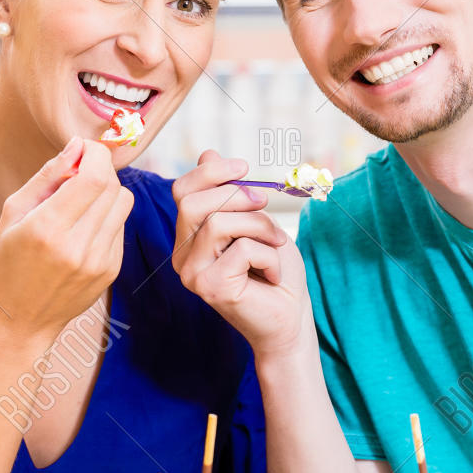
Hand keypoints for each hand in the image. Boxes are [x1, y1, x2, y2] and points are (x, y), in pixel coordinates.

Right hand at [0, 137, 134, 345]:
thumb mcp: (14, 212)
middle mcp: (78, 247)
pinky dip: (106, 217)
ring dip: (106, 191)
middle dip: (100, 169)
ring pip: (123, 203)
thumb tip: (78, 146)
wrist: (20, 318)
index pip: (94, 178)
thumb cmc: (9, 259)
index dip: (96, 154)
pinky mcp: (111, 270)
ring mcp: (99, 262)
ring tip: (80, 201)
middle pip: (113, 187)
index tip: (84, 149)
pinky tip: (83, 228)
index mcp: (47, 229)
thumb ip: (47, 176)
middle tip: (79, 171)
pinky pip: (120, 226)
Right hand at [172, 150, 311, 358]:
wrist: (290, 319)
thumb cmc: (275, 272)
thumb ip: (229, 194)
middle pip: (192, 202)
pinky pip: (241, 249)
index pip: (182, 191)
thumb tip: (208, 153)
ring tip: (276, 244)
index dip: (211, 172)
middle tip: (266, 205)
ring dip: (259, 226)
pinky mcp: (210, 288)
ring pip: (218, 222)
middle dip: (238, 196)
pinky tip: (273, 274)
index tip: (245, 169)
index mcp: (189, 238)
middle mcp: (182, 256)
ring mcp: (192, 274)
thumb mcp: (255, 223)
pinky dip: (268, 255)